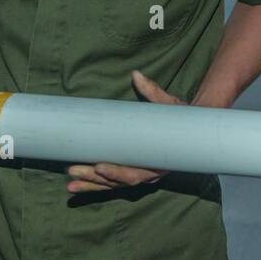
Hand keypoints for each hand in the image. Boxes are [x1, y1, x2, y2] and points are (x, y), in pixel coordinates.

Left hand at [67, 70, 183, 191]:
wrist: (189, 129)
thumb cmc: (180, 117)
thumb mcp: (170, 106)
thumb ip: (153, 92)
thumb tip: (136, 74)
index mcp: (159, 161)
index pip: (136, 173)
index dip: (117, 172)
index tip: (99, 167)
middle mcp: (149, 173)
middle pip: (119, 181)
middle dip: (95, 178)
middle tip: (74, 170)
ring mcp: (139, 174)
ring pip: (112, 185)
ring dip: (90, 184)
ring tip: (71, 184)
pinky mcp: (131, 171)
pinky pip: (111, 183)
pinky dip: (94, 184)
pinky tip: (75, 185)